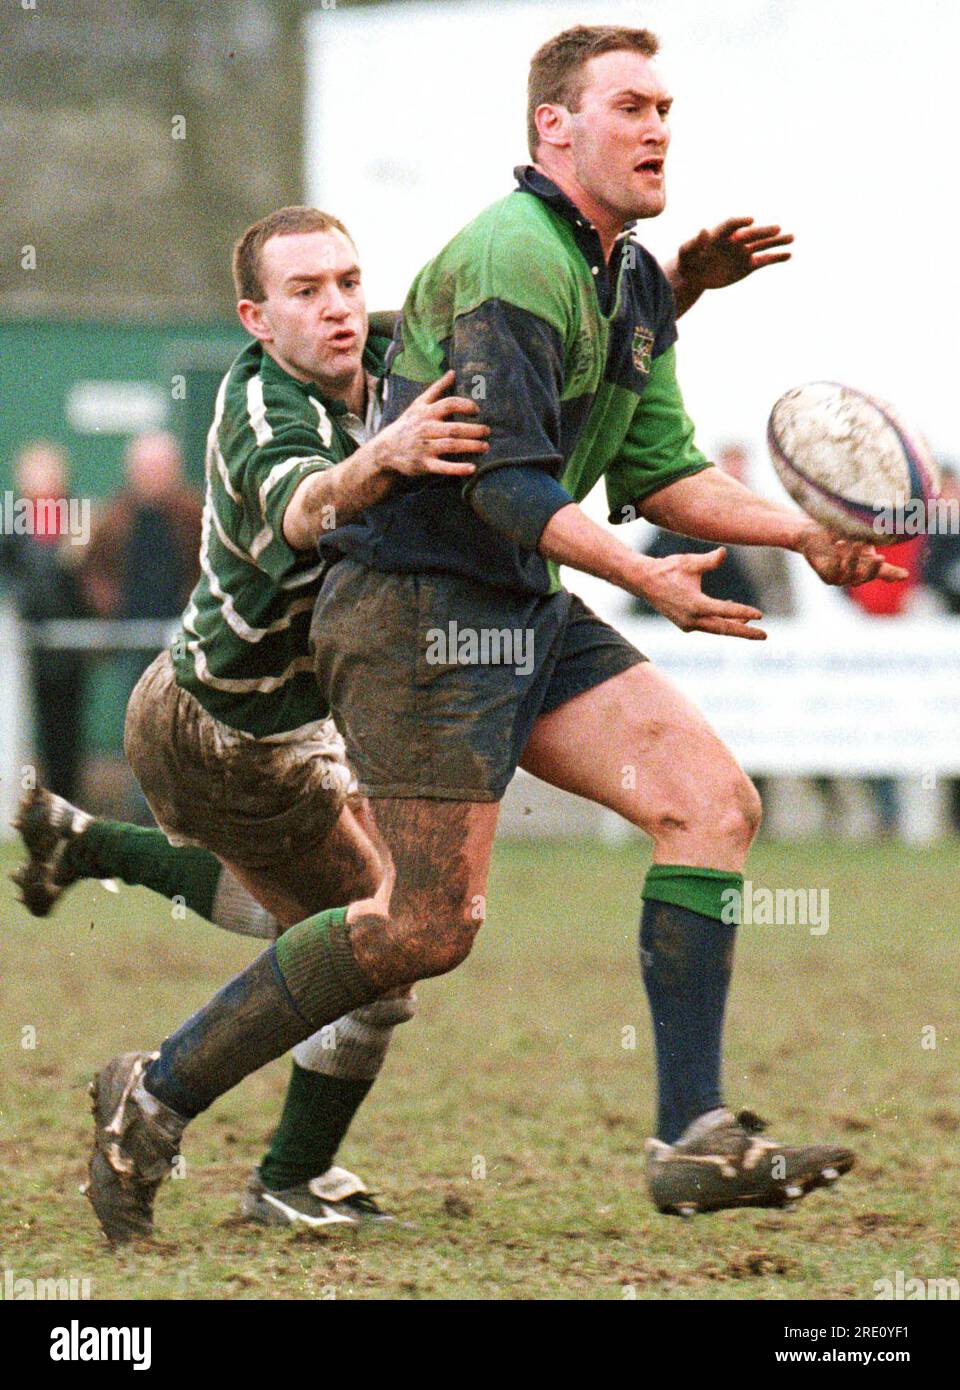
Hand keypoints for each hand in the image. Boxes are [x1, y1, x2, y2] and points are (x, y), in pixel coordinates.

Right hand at [375, 370, 488, 476]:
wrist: (386, 449)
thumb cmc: (408, 424)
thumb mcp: (418, 404)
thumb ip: (437, 388)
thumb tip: (452, 372)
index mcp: (426, 412)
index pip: (449, 404)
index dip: (466, 406)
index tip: (476, 411)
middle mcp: (426, 428)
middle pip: (454, 428)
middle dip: (474, 430)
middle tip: (487, 431)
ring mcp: (425, 447)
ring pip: (451, 446)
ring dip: (471, 446)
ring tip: (485, 446)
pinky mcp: (424, 464)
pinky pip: (443, 467)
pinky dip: (458, 468)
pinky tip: (472, 468)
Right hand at [632, 547, 766, 639]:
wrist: (643, 581)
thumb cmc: (668, 569)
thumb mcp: (689, 562)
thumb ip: (709, 561)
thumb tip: (724, 553)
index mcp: (695, 605)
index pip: (725, 612)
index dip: (744, 613)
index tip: (760, 616)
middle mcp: (691, 619)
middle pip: (724, 629)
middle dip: (745, 632)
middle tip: (764, 636)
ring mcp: (687, 624)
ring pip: (716, 629)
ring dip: (733, 626)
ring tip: (750, 623)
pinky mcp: (684, 624)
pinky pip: (707, 626)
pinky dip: (720, 622)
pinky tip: (731, 614)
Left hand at [677, 216, 793, 292]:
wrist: (694, 275)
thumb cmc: (688, 261)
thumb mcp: (686, 253)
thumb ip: (694, 242)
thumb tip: (703, 230)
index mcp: (720, 233)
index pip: (732, 224)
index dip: (740, 222)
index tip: (750, 221)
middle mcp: (735, 240)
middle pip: (751, 233)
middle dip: (763, 231)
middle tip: (777, 228)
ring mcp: (743, 252)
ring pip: (762, 245)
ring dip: (777, 241)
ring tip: (792, 237)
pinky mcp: (749, 265)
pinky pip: (764, 260)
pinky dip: (776, 257)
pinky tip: (789, 254)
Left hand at [796, 523, 908, 585]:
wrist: (813, 532)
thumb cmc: (839, 537)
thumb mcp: (863, 543)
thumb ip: (879, 551)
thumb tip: (904, 571)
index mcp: (864, 568)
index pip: (879, 572)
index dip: (891, 573)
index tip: (904, 574)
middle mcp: (852, 576)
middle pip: (865, 577)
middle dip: (873, 567)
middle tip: (881, 556)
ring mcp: (838, 578)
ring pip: (849, 574)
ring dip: (854, 559)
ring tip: (856, 542)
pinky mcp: (824, 575)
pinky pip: (832, 571)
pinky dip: (837, 559)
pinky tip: (840, 544)